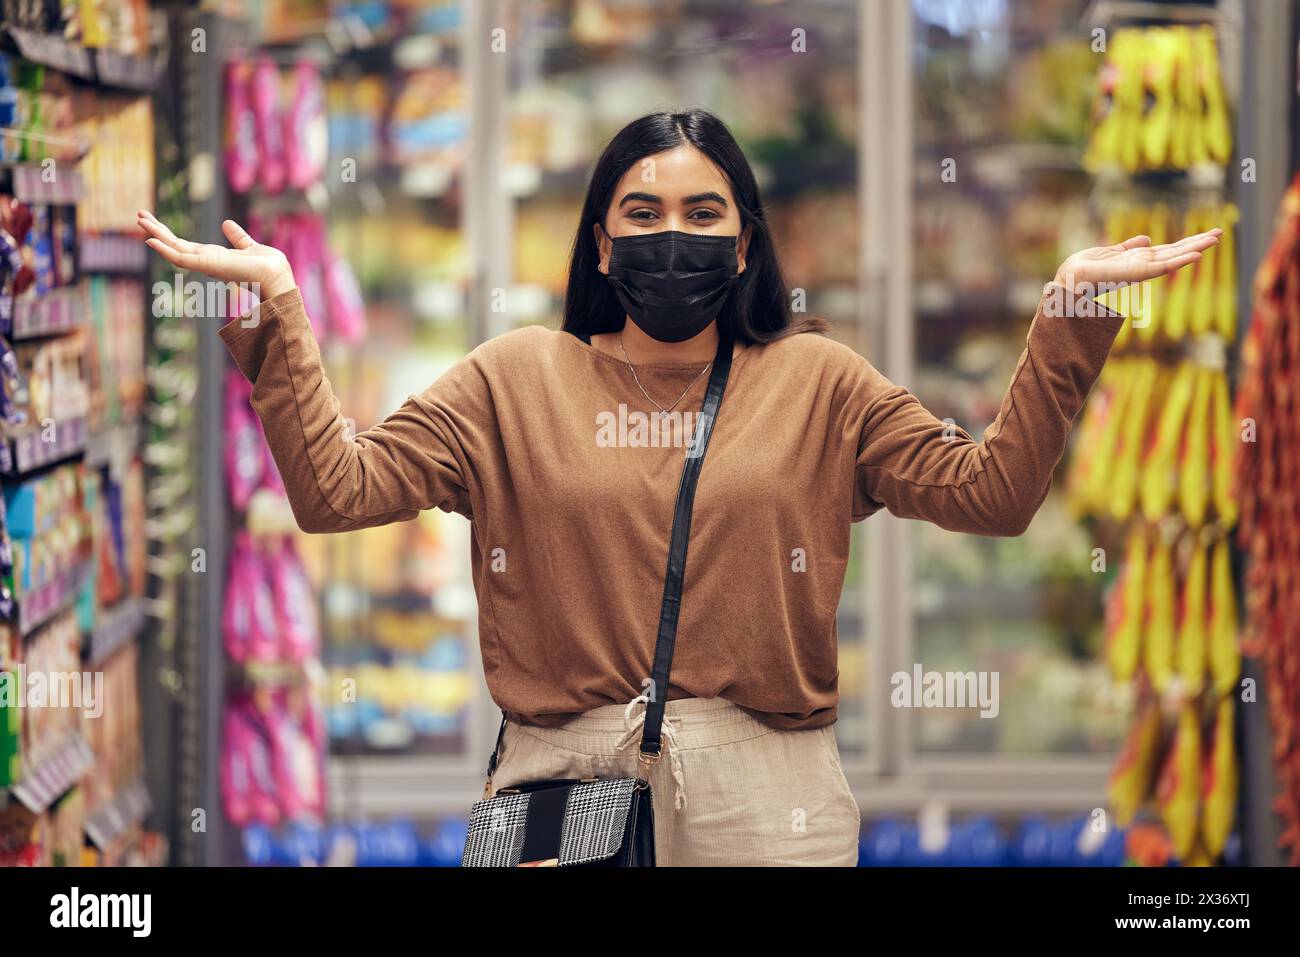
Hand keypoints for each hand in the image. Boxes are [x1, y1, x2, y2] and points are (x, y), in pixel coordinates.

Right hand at [137, 211, 295, 299]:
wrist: (274, 275)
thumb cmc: (267, 266)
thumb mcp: (248, 246)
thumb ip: (237, 237)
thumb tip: (226, 223)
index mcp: (214, 256)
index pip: (186, 244)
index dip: (170, 234)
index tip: (154, 221)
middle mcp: (206, 260)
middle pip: (175, 244)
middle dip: (157, 230)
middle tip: (138, 215)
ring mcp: (204, 264)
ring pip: (173, 248)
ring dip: (156, 234)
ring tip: (139, 219)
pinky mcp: (205, 266)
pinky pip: (180, 258)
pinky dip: (164, 250)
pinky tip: (150, 240)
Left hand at [1053, 229, 1222, 296]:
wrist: (1070, 277)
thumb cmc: (1085, 267)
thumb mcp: (1111, 251)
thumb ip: (1130, 246)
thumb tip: (1147, 238)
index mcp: (1138, 259)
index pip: (1169, 250)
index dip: (1187, 242)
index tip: (1207, 234)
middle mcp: (1143, 265)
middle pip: (1176, 251)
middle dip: (1198, 242)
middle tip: (1221, 232)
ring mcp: (1141, 270)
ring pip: (1174, 258)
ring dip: (1195, 248)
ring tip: (1216, 239)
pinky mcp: (1136, 274)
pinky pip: (1162, 267)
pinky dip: (1180, 261)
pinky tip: (1196, 255)